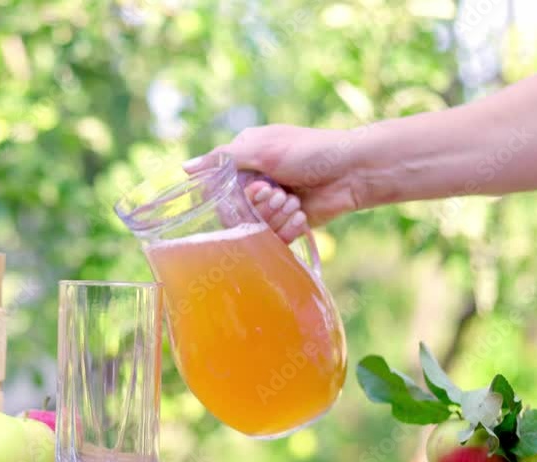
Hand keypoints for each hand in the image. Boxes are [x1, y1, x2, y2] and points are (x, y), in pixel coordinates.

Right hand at [183, 125, 363, 242]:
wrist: (352, 172)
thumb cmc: (309, 151)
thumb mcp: (262, 148)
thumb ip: (222, 159)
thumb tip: (184, 168)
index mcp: (245, 159)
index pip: (217, 188)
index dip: (230, 194)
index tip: (251, 190)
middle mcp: (254, 183)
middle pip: (235, 211)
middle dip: (259, 204)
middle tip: (278, 192)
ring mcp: (271, 205)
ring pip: (255, 226)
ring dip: (276, 215)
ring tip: (295, 201)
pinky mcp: (287, 223)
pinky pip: (274, 237)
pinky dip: (288, 227)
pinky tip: (301, 213)